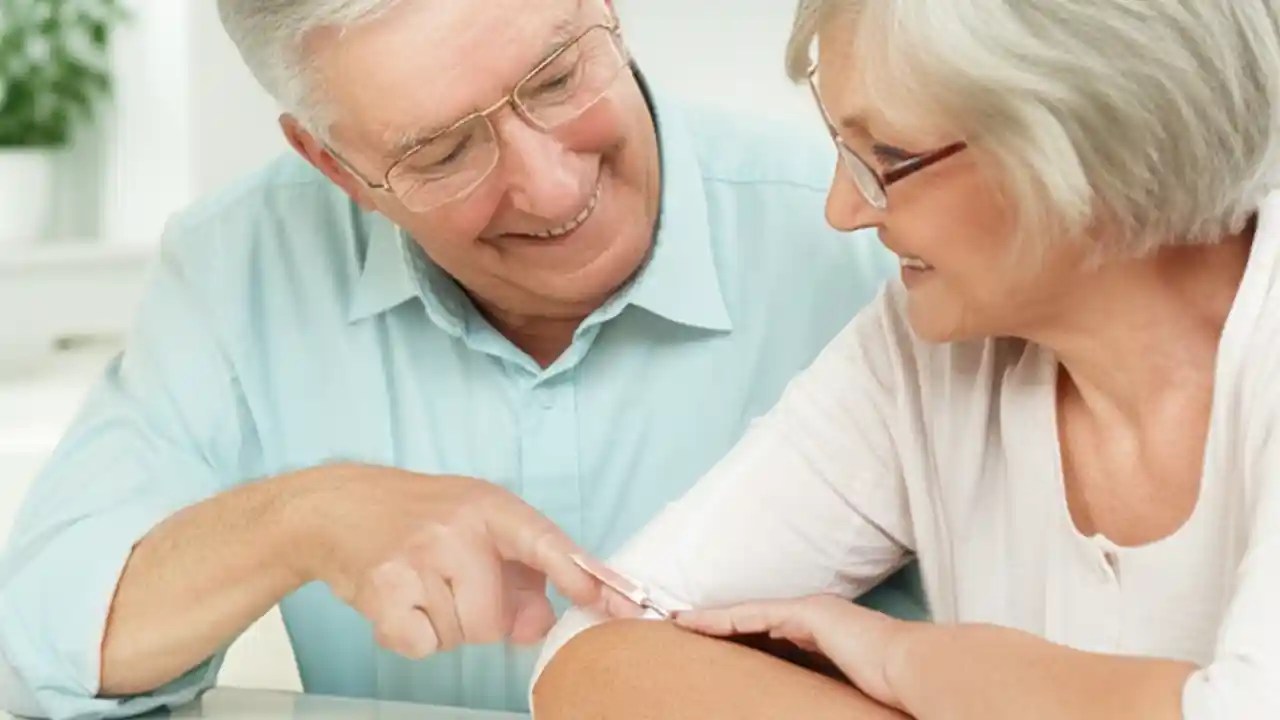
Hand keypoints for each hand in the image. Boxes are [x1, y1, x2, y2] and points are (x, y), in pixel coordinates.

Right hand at [284, 464, 606, 657]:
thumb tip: (542, 623)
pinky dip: (414, 637)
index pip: (546, 543)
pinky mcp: (383, 591)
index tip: (613, 601)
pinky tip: (401, 603)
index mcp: (490, 507)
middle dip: (481, 618)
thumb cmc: (421, 518)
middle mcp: (457, 530)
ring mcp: (418, 560)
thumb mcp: (478, 526)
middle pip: (497, 620)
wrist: (339, 507)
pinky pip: (424, 647)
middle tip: (452, 587)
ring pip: (461, 636)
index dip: (582, 576)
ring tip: (422, 587)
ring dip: (445, 625)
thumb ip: (522, 573)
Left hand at [674, 594, 917, 708]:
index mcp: (828, 635)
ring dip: (713, 619)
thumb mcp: (850, 690)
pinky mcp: (806, 612)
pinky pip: (752, 615)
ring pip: (748, 614)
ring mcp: (811, 611)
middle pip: (756, 620)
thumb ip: (825, 693)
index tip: (721, 646)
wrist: (912, 669)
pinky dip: (722, 619)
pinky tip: (696, 623)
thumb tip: (810, 707)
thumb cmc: (892, 687)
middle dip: (723, 624)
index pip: (777, 636)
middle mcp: (816, 617)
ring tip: (680, 623)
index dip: (746, 638)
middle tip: (688, 627)